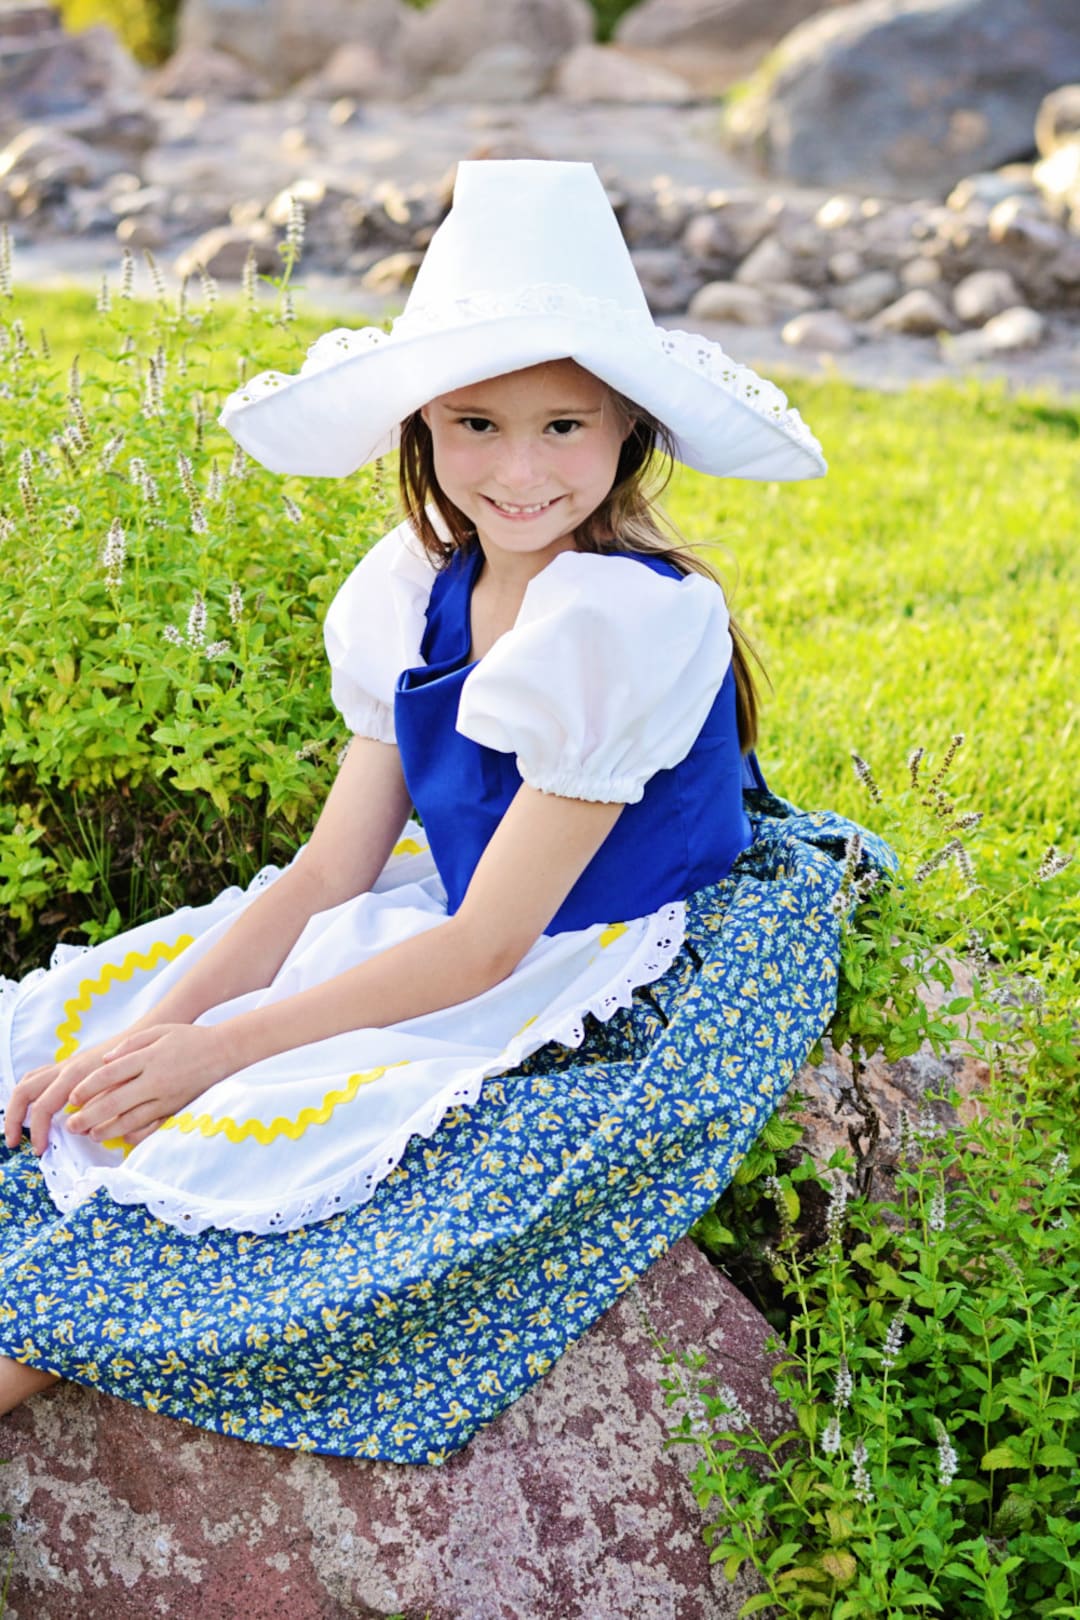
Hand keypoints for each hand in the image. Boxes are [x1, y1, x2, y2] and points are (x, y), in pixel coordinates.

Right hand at [5, 1032, 144, 1156]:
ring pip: (28, 1082)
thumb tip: (83, 1129)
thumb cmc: (138, 1065)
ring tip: (15, 1131)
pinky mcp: (68, 1065)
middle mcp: (65, 1067)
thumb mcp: (124, 1090)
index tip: (40, 1150)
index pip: (45, 1107)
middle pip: (25, 1091)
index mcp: (76, 1075)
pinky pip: (38, 1078)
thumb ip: (102, 1109)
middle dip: (14, 1119)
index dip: (39, 1131)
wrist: (146, 1038)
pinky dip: (29, 1095)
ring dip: (16, 1107)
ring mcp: (65, 1064)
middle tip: (13, 1143)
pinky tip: (31, 1113)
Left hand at [63, 1024, 233, 1150]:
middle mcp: (155, 1080)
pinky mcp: (175, 1109)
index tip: (72, 1098)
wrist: (225, 1051)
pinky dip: (133, 1135)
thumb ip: (130, 1043)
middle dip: (88, 1115)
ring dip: (106, 1130)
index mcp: (148, 1057)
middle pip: (114, 1101)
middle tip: (71, 1125)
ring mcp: (166, 1098)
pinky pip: (150, 1127)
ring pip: (130, 1120)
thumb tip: (105, 1061)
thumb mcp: (159, 1030)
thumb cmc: (190, 1037)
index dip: (87, 1088)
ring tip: (90, 1134)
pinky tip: (120, 1137)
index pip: (109, 1074)